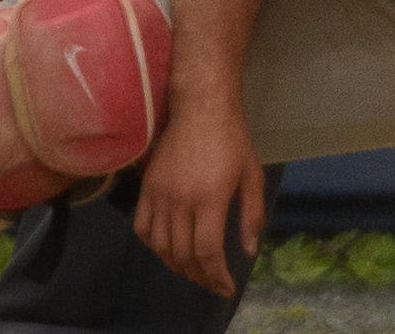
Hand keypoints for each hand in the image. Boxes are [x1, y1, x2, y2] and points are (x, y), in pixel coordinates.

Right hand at [132, 103, 263, 295]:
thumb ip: (251, 214)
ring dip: (176, 266)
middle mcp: (180, 201)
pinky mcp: (146, 189)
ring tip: (193, 271)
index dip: (216, 276)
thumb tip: (248, 251)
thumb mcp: (253, 175)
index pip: (207, 251)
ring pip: (161, 246)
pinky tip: (167, 249)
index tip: (227, 287)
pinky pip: (142, 228)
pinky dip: (153, 246)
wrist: (201, 108)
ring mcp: (159, 196)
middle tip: (212, 282)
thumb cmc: (232, 139)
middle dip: (199, 276)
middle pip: (183, 254)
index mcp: (210, 199)